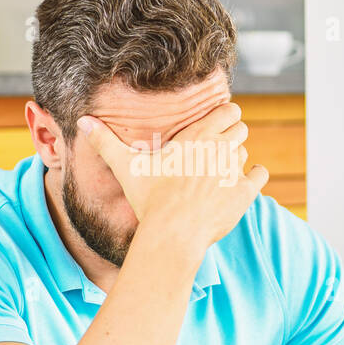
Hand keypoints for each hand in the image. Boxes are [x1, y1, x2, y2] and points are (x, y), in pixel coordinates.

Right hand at [77, 102, 268, 250]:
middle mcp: (221, 148)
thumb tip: (83, 121)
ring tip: (221, 168)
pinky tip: (245, 181)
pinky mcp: (245, 193)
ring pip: (246, 152)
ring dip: (237, 157)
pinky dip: (254, 176)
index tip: (214, 125)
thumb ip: (106, 141)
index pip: (228, 110)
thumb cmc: (149, 199)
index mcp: (199, 136)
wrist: (172, 234)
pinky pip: (260, 175)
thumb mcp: (126, 166)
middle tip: (217, 147)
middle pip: (241, 128)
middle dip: (231, 134)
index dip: (224, 116)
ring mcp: (235, 171)